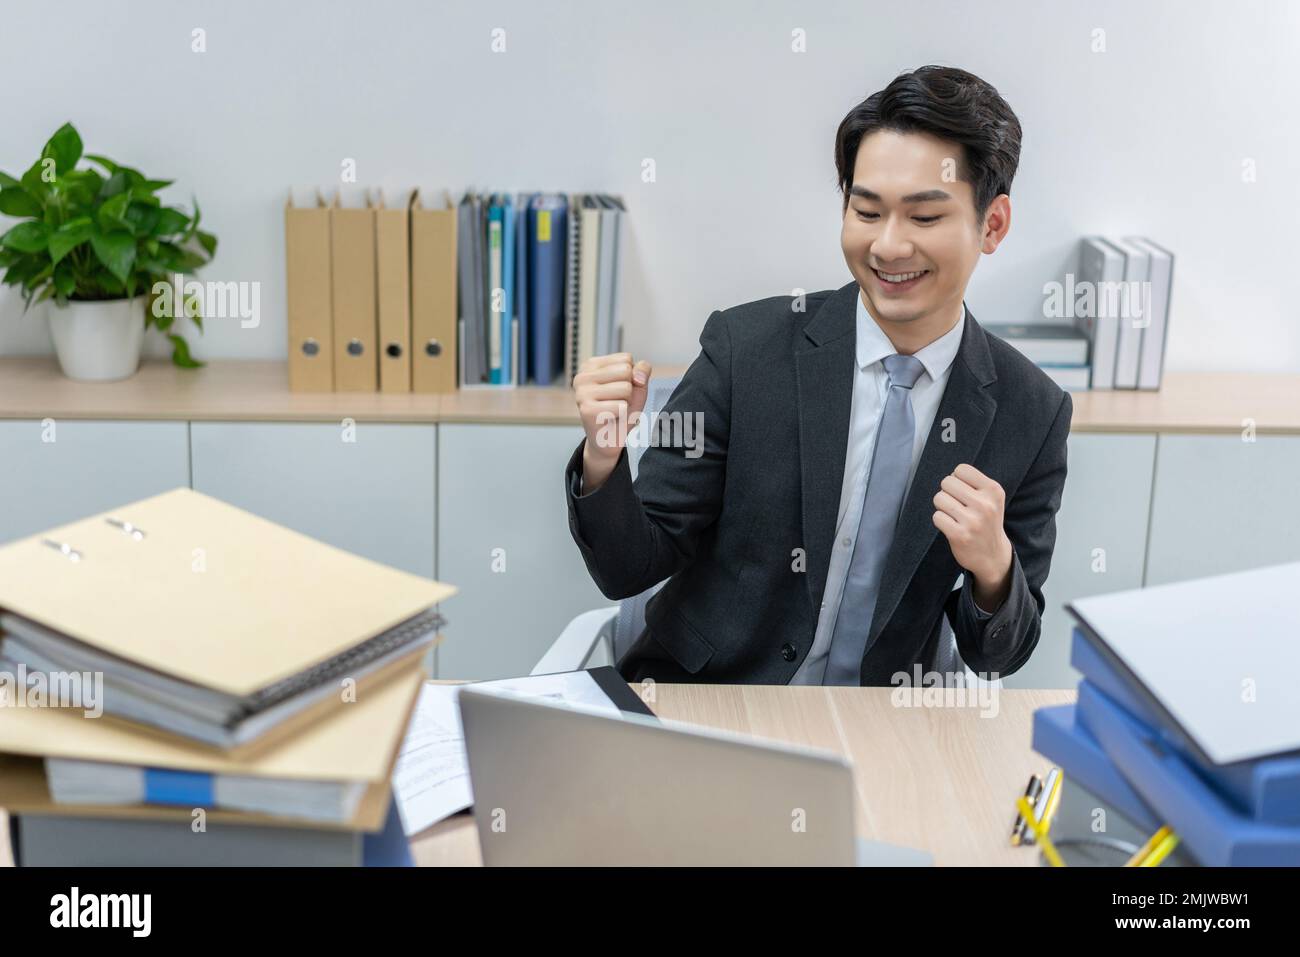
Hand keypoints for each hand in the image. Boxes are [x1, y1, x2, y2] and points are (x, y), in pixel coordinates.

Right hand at [574, 353, 652, 490]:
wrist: (609, 439)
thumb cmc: (622, 410)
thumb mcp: (637, 386)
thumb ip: (642, 371)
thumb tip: (637, 375)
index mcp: (591, 366)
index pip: (626, 359)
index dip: (631, 377)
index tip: (618, 391)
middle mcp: (582, 376)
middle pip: (626, 371)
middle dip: (629, 390)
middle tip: (617, 403)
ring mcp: (582, 393)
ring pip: (625, 388)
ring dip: (626, 403)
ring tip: (614, 411)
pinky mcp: (587, 410)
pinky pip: (621, 406)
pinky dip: (622, 416)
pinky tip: (610, 420)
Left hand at [932, 463, 1012, 606]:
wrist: (993, 556)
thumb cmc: (986, 521)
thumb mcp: (991, 499)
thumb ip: (973, 484)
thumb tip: (949, 476)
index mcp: (994, 490)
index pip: (961, 469)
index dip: (957, 479)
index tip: (964, 492)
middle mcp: (985, 504)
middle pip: (947, 482)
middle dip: (948, 492)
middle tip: (958, 506)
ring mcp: (972, 521)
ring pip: (939, 498)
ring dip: (942, 507)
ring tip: (955, 516)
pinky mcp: (959, 535)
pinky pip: (936, 516)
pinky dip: (940, 520)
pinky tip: (952, 527)